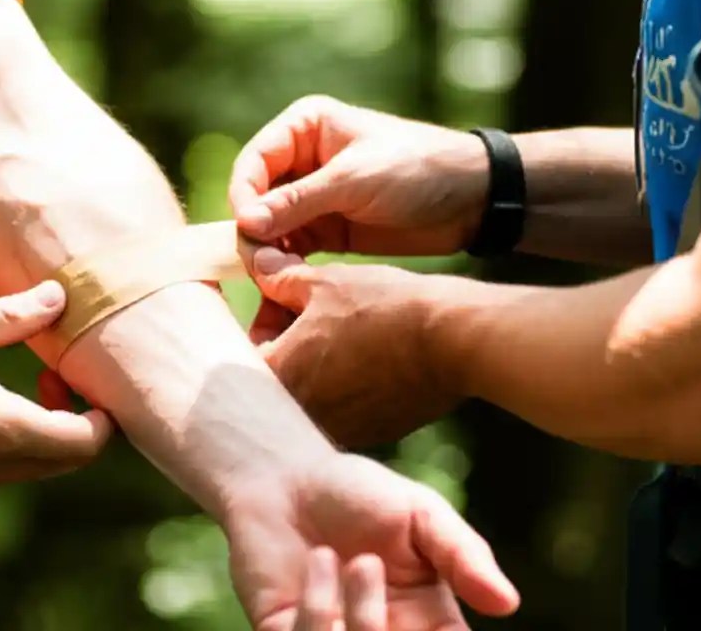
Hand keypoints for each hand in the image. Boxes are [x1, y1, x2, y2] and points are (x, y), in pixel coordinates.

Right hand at [0, 281, 111, 488]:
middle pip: (71, 460)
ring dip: (51, 430)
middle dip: (81, 420)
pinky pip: (9, 469)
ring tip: (29, 382)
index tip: (83, 372)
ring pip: (40, 467)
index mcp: (2, 428)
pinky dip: (22, 441)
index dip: (103, 413)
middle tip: (56, 373)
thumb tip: (58, 296)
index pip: (87, 442)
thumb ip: (9, 316)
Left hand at [226, 453, 518, 629]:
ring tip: (355, 561)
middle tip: (382, 575)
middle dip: (386, 628)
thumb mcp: (420, 513)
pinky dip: (318, 605)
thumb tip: (508, 603)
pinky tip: (319, 560)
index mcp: (428, 621)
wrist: (285, 477)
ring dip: (363, 615)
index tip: (445, 627)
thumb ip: (462, 555)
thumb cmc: (360, 493)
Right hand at [229, 95, 488, 257]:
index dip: (244, 193)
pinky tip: (289, 276)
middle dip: (253, 225)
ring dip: (267, 247)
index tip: (247, 226)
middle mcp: (303, 158)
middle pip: (256, 194)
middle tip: (257, 257)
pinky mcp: (326, 229)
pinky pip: (292, 244)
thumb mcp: (354, 180)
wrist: (471, 199)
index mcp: (306, 126)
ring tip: (274, 270)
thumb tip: (245, 223)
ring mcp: (313, 196)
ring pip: (270, 223)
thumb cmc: (417, 169)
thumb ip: (298, 202)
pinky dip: (285, 260)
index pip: (255, 160)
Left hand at [250, 247, 461, 448]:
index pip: (246, 349)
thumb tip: (259, 266)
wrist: (454, 340)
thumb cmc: (384, 307)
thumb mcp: (324, 281)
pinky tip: (374, 354)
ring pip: (313, 392)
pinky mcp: (371, 434)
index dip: (267, 314)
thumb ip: (281, 279)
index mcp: (280, 376)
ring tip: (348, 330)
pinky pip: (346, 407)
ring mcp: (338, 429)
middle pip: (279, 373)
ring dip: (320, 363)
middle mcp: (301, 414)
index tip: (285, 295)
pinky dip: (350, 384)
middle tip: (314, 309)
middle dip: (291, 340)